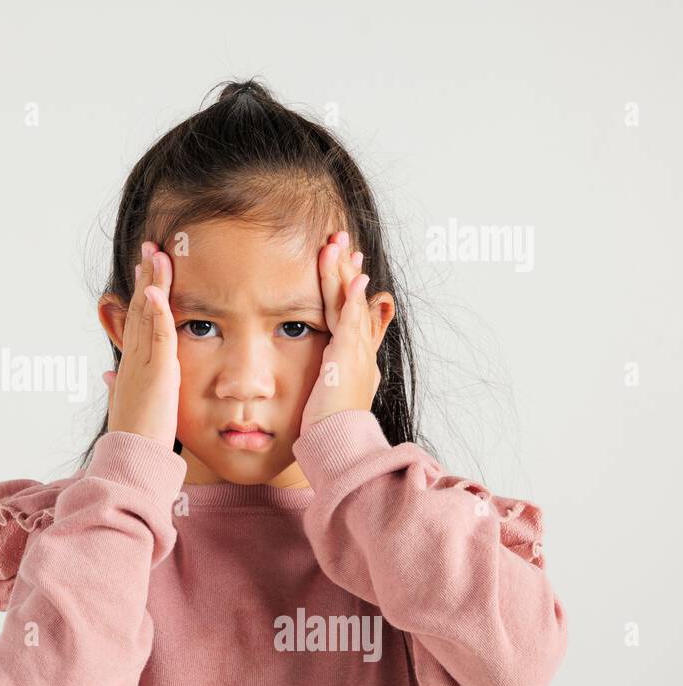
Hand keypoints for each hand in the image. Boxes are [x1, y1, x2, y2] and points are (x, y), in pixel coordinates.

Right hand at [102, 241, 180, 446]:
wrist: (131, 458)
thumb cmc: (134, 437)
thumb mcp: (124, 406)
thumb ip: (116, 388)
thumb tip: (107, 377)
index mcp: (129, 366)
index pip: (138, 322)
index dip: (142, 294)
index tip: (145, 270)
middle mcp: (133, 360)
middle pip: (141, 310)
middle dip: (146, 277)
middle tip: (149, 248)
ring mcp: (143, 364)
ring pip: (148, 315)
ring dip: (153, 283)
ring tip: (156, 254)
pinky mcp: (157, 373)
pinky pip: (159, 336)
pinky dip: (159, 312)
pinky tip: (157, 289)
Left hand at [298, 231, 381, 437]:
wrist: (341, 442)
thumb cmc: (330, 427)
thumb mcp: (329, 398)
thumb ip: (327, 380)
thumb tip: (323, 375)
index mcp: (357, 359)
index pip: (354, 315)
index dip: (350, 290)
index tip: (350, 268)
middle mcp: (362, 351)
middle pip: (355, 300)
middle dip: (348, 271)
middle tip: (344, 242)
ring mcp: (357, 351)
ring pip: (350, 303)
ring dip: (345, 272)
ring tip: (339, 245)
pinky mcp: (349, 356)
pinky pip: (351, 320)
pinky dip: (352, 298)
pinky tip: (354, 276)